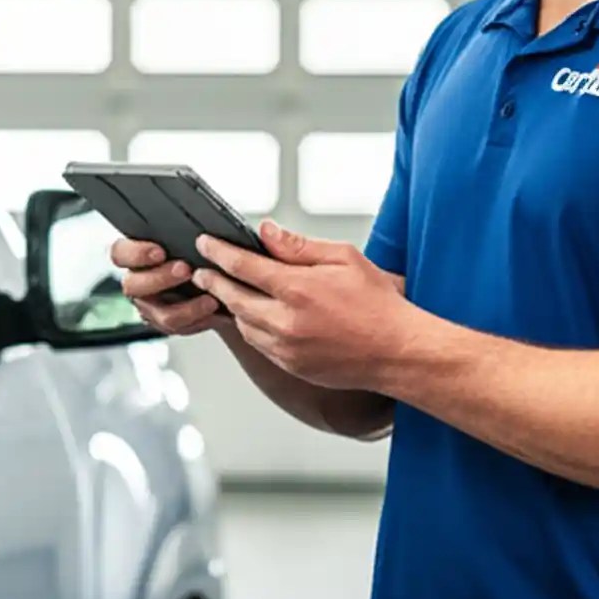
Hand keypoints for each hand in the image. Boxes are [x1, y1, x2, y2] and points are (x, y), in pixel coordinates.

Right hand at [110, 238, 227, 335]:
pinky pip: (181, 328)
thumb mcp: (184, 240)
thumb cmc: (195, 253)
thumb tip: (194, 234)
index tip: (159, 252)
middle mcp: (138, 284)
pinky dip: (200, 320)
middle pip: (133, 286)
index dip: (135, 254)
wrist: (218, 279)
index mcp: (135, 258)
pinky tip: (216, 311)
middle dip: (160, 278)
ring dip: (187, 307)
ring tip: (210, 299)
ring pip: (161, 314)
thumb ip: (179, 236)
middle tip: (185, 270)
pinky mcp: (170, 324)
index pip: (119, 253)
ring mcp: (152, 308)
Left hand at [191, 221, 412, 389]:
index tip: (205, 244)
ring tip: (225, 291)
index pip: (243, 266)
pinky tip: (252, 316)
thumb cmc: (377, 304)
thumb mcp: (344, 258)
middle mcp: (286, 321)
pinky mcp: (291, 366)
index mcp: (298, 289)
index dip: (219, 252)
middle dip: (213, 281)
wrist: (397, 352)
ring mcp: (286, 348)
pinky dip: (250, 327)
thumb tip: (266, 232)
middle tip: (201, 272)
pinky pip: (258, 344)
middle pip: (233, 297)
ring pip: (242, 323)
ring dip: (231, 306)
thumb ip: (299, 246)